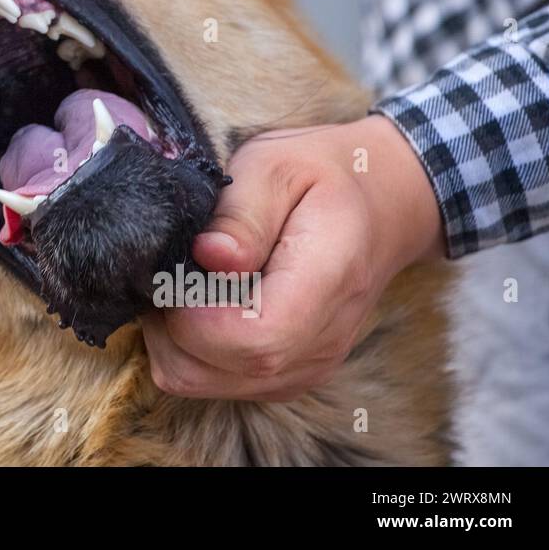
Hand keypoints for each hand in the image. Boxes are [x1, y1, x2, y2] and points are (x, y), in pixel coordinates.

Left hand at [141, 115, 444, 400]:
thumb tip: (208, 257)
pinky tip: (198, 301)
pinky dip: (186, 347)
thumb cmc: (322, 176)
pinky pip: (212, 379)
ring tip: (181, 281)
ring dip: (169, 337)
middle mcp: (320, 343)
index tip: (171, 269)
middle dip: (166, 324)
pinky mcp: (285, 375)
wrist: (383, 203)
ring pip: (199, 382)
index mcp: (328, 283)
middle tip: (165, 269)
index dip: (192, 315)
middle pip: (213, 371)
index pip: (252, 341)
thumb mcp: (277, 167)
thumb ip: (242, 215)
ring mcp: (305, 367)